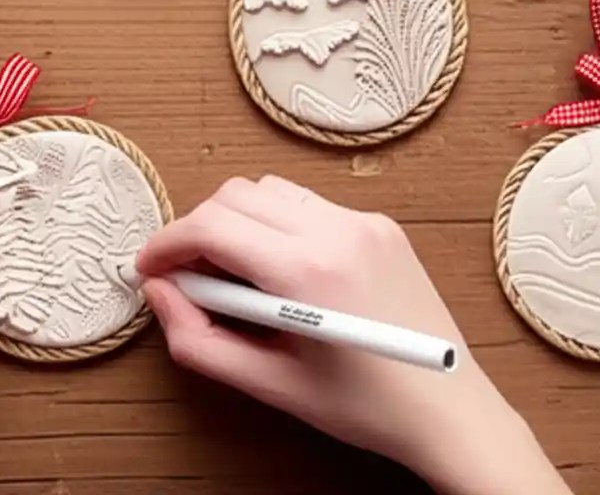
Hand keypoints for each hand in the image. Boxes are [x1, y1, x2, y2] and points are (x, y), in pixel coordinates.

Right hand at [137, 176, 570, 494]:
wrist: (450, 409)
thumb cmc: (363, 408)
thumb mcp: (269, 385)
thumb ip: (199, 339)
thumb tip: (159, 292)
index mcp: (308, 272)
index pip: (211, 225)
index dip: (166, 243)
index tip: (148, 269)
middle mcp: (338, 231)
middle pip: (235, 195)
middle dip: (198, 229)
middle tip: (189, 277)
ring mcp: (365, 223)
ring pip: (270, 190)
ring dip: (238, 222)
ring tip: (235, 276)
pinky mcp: (382, 227)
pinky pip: (309, 205)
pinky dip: (279, 226)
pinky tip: (282, 273)